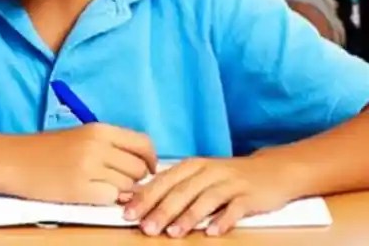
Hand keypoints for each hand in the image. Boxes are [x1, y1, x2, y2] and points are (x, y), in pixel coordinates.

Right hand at [10, 124, 156, 205]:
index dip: (150, 159)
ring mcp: (90, 168)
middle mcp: (98, 146)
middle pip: (139, 168)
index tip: (148, 167)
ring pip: (128, 186)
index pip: (143, 143)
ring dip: (120, 189)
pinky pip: (111, 198)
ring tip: (99, 184)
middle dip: (134, 178)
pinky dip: (107, 199)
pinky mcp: (81, 190)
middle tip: (117, 179)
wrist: (13, 160)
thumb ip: (110, 145)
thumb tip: (140, 163)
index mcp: (99, 129)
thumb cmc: (44, 149)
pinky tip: (91, 193)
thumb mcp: (80, 136)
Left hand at [123, 156, 292, 237]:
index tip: (128, 213)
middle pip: (181, 191)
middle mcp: (208, 171)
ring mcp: (230, 182)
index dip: (144, 197)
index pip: (163, 181)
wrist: (272, 170)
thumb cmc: (227, 177)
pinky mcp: (249, 195)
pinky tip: (212, 231)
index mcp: (191, 166)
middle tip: (146, 227)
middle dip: (161, 210)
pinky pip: (235, 208)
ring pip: (205, 199)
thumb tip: (137, 200)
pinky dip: (223, 219)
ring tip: (173, 233)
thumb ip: (172, 187)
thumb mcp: (198, 177)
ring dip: (188, 217)